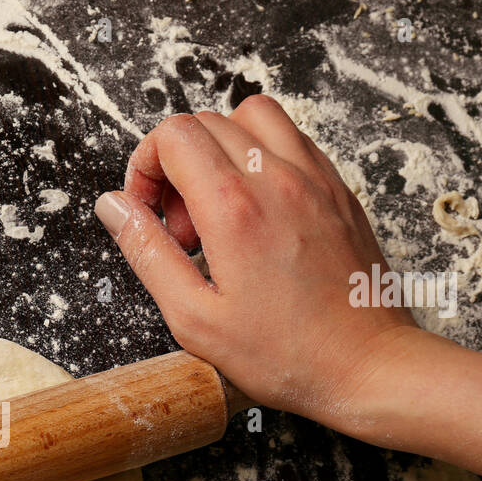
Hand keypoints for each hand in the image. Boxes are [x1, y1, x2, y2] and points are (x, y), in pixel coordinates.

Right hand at [94, 95, 417, 421]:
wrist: (367, 365)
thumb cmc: (287, 354)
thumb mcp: (194, 318)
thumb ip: (147, 253)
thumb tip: (114, 208)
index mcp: (234, 208)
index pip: (174, 135)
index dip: (145, 167)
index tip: (147, 211)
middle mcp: (276, 179)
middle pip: (206, 121)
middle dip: (176, 164)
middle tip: (180, 226)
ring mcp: (314, 177)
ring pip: (252, 115)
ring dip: (220, 148)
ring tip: (217, 206)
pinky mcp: (338, 188)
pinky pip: (291, 139)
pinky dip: (261, 157)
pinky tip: (255, 210)